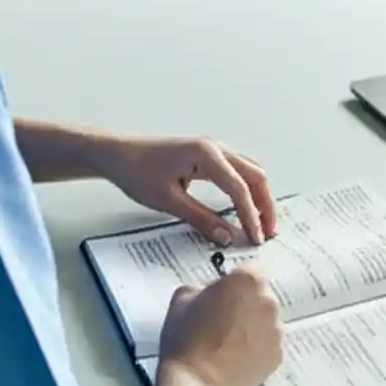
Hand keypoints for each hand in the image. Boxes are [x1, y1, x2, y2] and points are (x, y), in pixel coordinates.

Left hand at [99, 135, 276, 245]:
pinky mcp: (207, 156)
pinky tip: (246, 207)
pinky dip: (247, 190)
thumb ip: (200, 219)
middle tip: (267, 233)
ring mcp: (213, 150)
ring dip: (259, 197)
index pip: (239, 188)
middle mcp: (214, 147)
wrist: (117, 153)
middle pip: (255, 176)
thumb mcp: (168, 200)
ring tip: (261, 224)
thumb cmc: (135, 170)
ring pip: (250, 172)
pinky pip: (237, 172)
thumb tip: (226, 236)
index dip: (251, 215)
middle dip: (265, 205)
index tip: (255, 237)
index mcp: (206, 154)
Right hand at [158, 268, 283, 385]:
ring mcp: (277, 329)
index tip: (225, 293)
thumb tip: (210, 290)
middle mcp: (268, 301)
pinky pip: (269, 343)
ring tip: (228, 341)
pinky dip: (257, 347)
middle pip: (261, 294)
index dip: (237, 282)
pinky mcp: (278, 354)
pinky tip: (236, 355)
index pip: (251, 270)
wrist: (197, 383)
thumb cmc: (186, 339)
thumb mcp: (182, 298)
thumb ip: (201, 285)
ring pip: (266, 319)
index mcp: (247, 280)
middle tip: (223, 319)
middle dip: (246, 303)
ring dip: (253, 325)